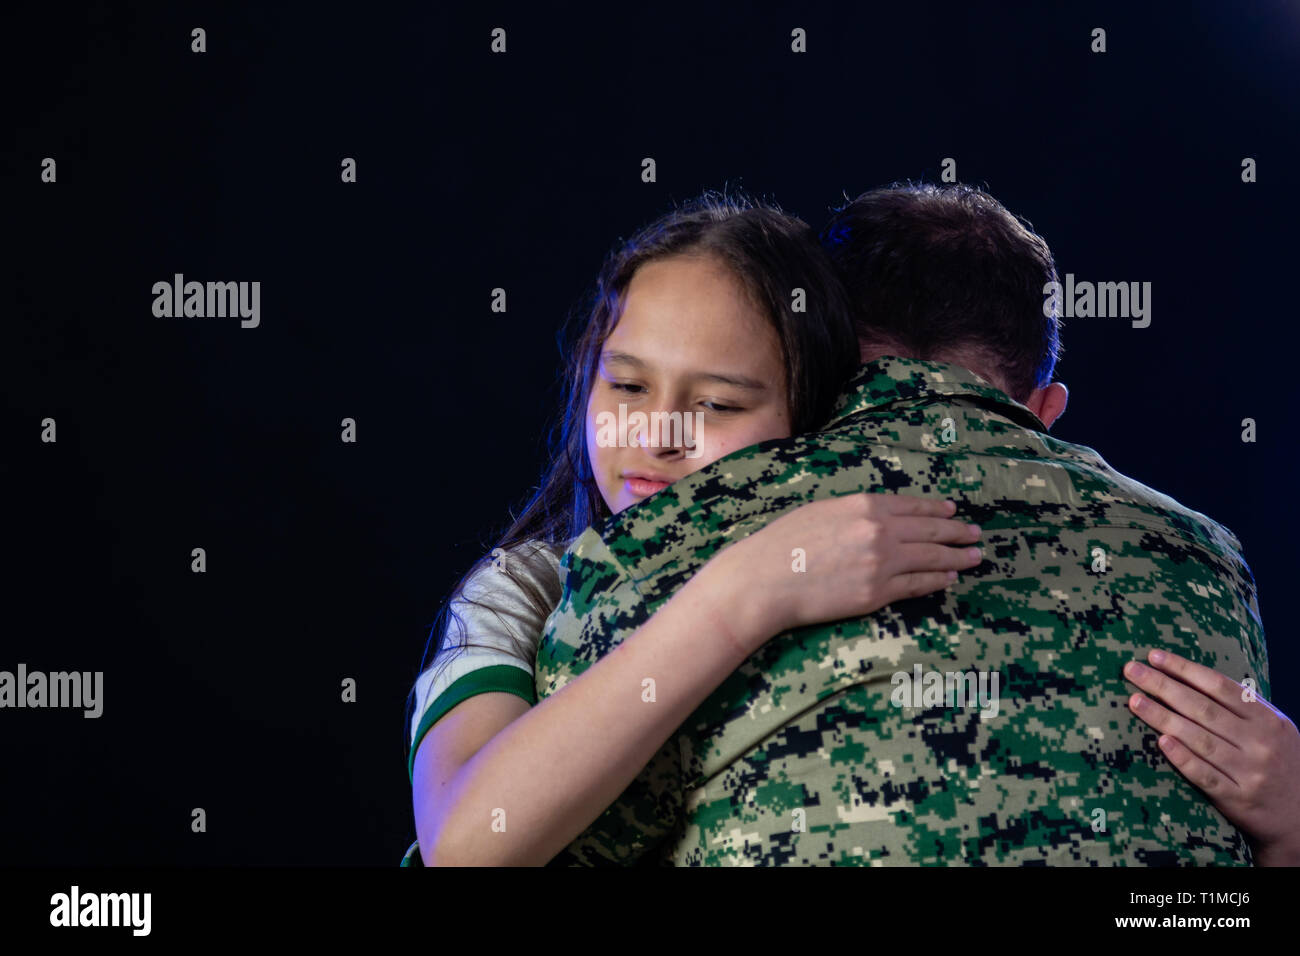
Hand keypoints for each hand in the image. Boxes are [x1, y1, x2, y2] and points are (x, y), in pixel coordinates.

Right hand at [722, 493, 981, 642]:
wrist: (766, 579)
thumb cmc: (783, 543)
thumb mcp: (821, 510)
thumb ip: (855, 512)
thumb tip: (878, 517)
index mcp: (864, 505)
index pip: (913, 506)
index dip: (938, 509)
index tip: (954, 511)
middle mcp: (880, 531)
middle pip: (931, 531)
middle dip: (957, 532)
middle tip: (976, 534)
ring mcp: (881, 564)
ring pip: (931, 559)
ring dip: (957, 557)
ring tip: (975, 556)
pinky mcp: (877, 594)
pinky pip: (917, 586)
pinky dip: (937, 581)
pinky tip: (950, 578)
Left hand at [1124, 649, 1299, 865]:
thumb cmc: (1279, 761)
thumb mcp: (1274, 728)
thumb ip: (1243, 706)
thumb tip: (1191, 675)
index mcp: (1268, 720)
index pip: (1220, 686)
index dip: (1185, 669)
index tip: (1153, 656)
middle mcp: (1260, 743)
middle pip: (1202, 709)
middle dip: (1163, 686)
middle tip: (1131, 670)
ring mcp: (1249, 772)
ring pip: (1199, 739)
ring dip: (1162, 717)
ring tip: (1134, 701)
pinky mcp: (1238, 799)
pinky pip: (1205, 775)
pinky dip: (1183, 758)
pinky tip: (1161, 742)